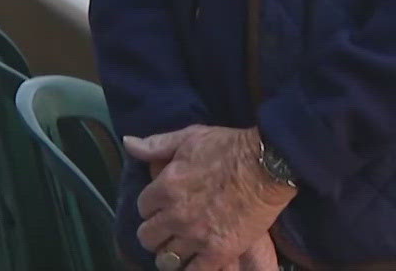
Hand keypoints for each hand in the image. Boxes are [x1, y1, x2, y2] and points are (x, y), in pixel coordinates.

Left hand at [125, 125, 295, 269]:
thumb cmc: (228, 147)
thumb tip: (128, 143)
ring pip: (166, 258)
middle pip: (148, 237)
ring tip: (180, 248)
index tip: (162, 206)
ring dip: (170, 253)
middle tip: (168, 230)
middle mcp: (176, 215)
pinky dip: (191, 268)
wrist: (267, 165)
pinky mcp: (219, 252)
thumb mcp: (189, 137)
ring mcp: (196, 236)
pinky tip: (196, 261)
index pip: (142, 207)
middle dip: (155, 233)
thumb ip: (156, 145)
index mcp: (165, 187)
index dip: (151, 207)